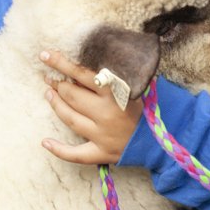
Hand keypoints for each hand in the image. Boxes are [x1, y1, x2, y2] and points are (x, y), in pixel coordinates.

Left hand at [40, 49, 142, 165]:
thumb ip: (117, 76)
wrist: (164, 139)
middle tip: (49, 77)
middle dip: (57, 84)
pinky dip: (59, 150)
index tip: (46, 55)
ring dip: (56, 105)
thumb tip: (95, 60)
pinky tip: (44, 142)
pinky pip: (75, 155)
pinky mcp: (101, 153)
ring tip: (48, 94)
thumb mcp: (136, 87)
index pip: (82, 74)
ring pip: (70, 119)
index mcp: (116, 93)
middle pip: (72, 96)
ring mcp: (102, 135)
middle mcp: (106, 114)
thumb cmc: (150, 109)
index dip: (62, 63)